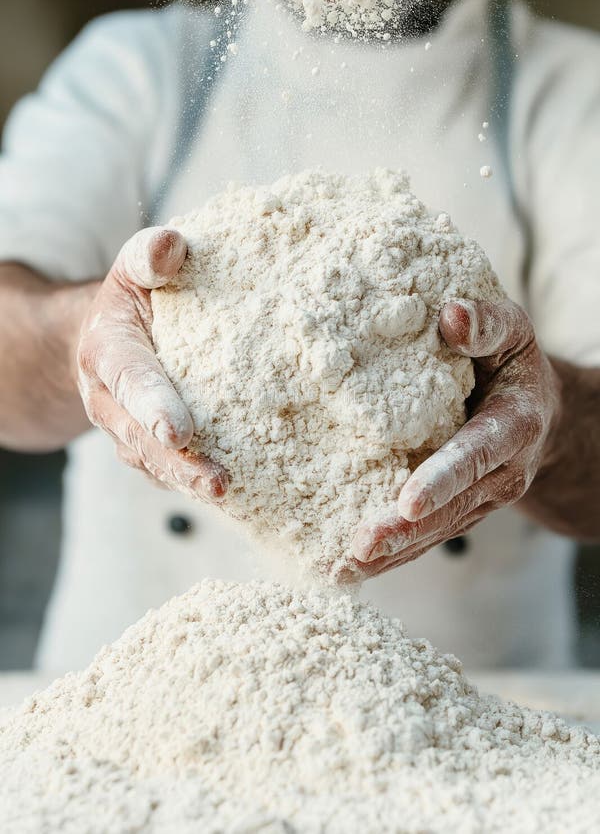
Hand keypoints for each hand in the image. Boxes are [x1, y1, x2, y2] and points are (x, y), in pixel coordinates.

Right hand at [77, 227, 227, 500]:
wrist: (114, 337)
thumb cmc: (136, 298)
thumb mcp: (134, 268)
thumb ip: (149, 256)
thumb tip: (171, 246)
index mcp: (108, 353)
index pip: (130, 381)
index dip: (153, 405)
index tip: (181, 430)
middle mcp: (111, 401)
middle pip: (142, 440)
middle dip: (178, 463)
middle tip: (217, 481)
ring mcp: (129, 432)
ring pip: (156, 465)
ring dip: (190, 482)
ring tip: (230, 493)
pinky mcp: (152, 450)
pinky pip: (171, 471)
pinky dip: (198, 482)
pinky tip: (242, 491)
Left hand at [352, 299, 561, 576]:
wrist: (536, 410)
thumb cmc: (512, 363)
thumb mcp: (512, 331)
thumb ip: (486, 324)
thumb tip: (451, 315)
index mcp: (512, 426)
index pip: (476, 455)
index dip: (444, 477)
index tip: (409, 500)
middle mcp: (500, 474)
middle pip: (450, 508)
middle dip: (406, 530)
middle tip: (361, 546)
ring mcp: (479, 500)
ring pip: (435, 532)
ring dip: (391, 554)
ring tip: (344, 568)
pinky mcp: (458, 512)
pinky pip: (425, 538)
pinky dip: (391, 556)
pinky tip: (349, 569)